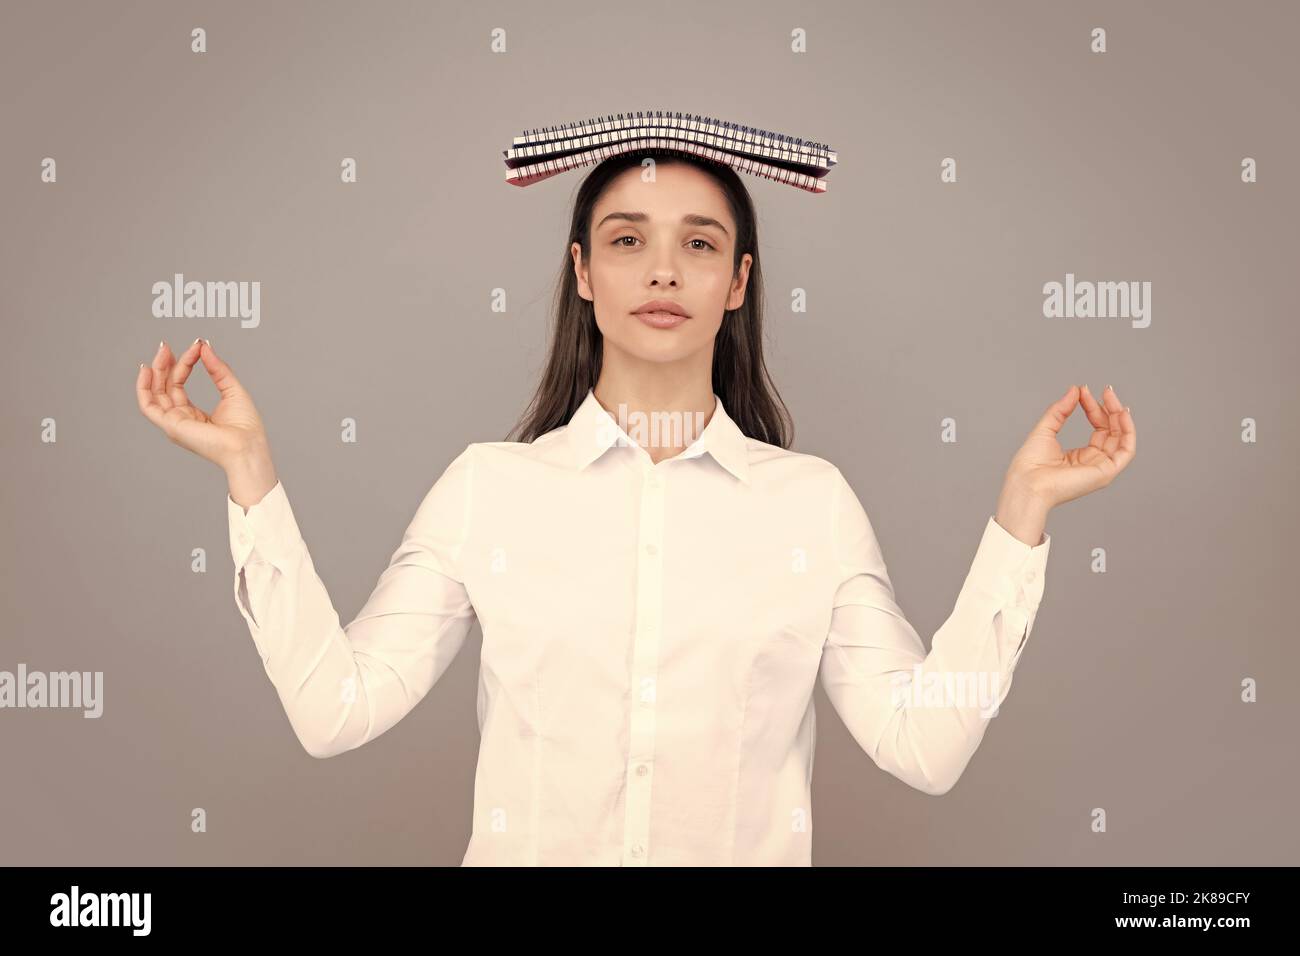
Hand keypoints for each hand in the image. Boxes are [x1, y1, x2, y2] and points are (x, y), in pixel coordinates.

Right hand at [134, 338, 271, 471]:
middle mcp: (181, 419)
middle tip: (166, 346)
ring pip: (155, 394)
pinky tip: (147, 370)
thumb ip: (218, 369)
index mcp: (194, 415)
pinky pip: (148, 406)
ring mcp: (175, 423)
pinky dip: (143, 387)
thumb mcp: (232, 389)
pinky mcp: (171, 426)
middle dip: (164, 365)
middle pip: (164, 388)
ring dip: (156, 371)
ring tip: (162, 352)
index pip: (179, 385)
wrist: (247, 446)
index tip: (196, 346)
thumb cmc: (245, 428)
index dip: (185, 363)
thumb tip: (204, 347)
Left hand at [1004, 384, 1136, 509]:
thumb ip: (1060, 410)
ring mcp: (1101, 468)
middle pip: (1112, 432)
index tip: (1083, 390)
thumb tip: (1075, 390)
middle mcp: (1093, 462)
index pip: (1098, 428)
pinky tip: (1121, 413)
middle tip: (1106, 390)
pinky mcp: (1106, 472)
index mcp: (1079, 457)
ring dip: (1120, 416)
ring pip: (1121, 438)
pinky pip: (1126, 450)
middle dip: (1110, 409)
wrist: (1027, 482)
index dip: (1093, 407)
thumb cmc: (1030, 464)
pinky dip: (1128, 431)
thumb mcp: (1045, 429)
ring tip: (1111, 397)